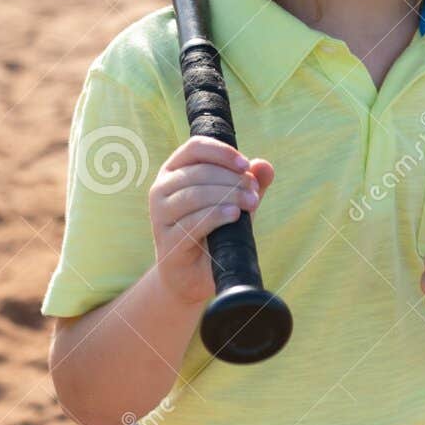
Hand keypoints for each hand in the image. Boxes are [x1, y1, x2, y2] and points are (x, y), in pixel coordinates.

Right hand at [147, 135, 274, 306]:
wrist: (193, 276)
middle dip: (231, 179)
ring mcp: (160, 216)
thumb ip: (249, 184)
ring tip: (251, 203)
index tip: (246, 164)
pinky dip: (216, 216)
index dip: (221, 152)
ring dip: (227, 196)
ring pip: (194, 194)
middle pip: (198, 172)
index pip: (194, 148)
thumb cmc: (214, 233)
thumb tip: (265, 166)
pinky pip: (192, 222)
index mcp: (175, 172)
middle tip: (254, 191)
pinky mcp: (167, 241)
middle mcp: (161, 189)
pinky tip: (234, 215)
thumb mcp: (235, 204)